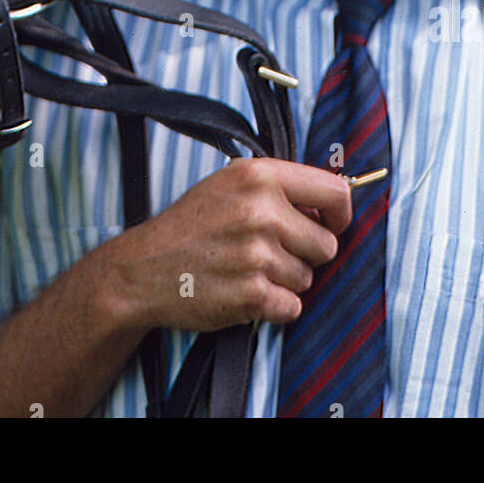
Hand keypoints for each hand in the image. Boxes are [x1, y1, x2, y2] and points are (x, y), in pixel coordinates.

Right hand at [97, 157, 352, 333]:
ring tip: (247, 269)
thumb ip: (278, 188)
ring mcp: (258, 254)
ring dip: (285, 281)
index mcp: (259, 175)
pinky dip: (273, 306)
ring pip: (308, 278)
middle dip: (306, 254)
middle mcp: (262, 210)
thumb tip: (329, 208)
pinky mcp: (253, 294)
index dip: (340, 214)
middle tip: (269, 252)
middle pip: (326, 244)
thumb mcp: (229, 185)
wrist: (143, 269)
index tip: (331, 224)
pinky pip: (292, 306)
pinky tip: (244, 291)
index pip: (335, 192)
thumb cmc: (190, 226)